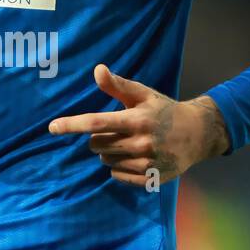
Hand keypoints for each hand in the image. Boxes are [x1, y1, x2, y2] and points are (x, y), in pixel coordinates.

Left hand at [48, 63, 230, 187]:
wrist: (198, 134)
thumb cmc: (165, 111)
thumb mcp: (143, 95)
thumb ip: (118, 85)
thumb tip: (97, 70)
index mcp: (137, 120)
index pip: (96, 123)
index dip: (72, 125)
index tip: (52, 127)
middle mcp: (141, 143)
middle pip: (96, 145)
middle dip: (98, 138)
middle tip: (115, 130)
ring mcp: (146, 163)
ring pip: (106, 160)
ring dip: (109, 152)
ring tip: (128, 143)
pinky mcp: (150, 179)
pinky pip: (117, 175)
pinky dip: (119, 167)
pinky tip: (135, 157)